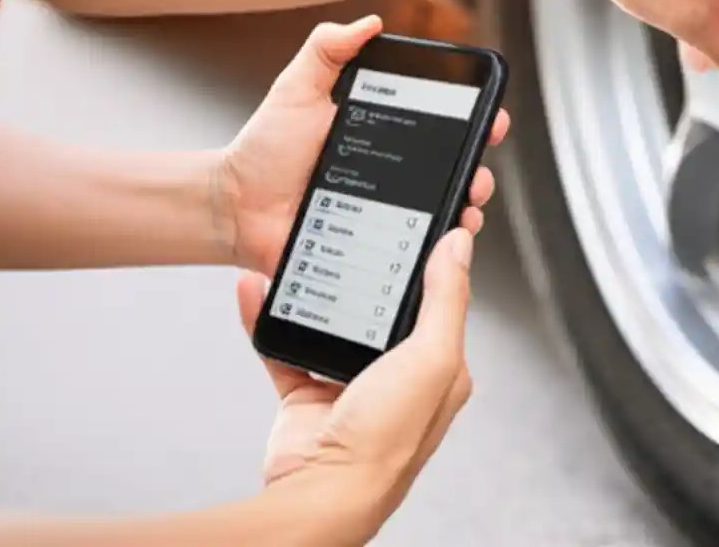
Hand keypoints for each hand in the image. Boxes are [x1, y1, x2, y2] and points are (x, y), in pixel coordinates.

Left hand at [217, 16, 509, 273]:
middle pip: (456, 168)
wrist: (236, 206)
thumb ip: (328, 50)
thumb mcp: (297, 89)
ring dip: (467, 205)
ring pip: (446, 208)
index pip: (444, 124)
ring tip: (466, 201)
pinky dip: (437, 243)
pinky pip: (417, 246)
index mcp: (385, 131)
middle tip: (478, 170)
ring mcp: (390, 209)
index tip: (492, 120)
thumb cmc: (264, 149)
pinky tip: (441, 235)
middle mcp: (394, 172)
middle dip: (480, 168)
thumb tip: (370, 22)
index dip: (476, 121)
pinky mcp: (380, 242)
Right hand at [237, 229, 476, 540]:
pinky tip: (258, 293)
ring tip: (295, 256)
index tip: (410, 225)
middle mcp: (398, 378)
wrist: (321, 493)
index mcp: (440, 369)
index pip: (439, 303)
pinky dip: (269, 320)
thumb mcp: (431, 356)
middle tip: (347, 231)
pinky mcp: (307, 395)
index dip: (428, 264)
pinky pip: (285, 346)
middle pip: (381, 309)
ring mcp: (351, 386)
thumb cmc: (386, 439)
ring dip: (312, 291)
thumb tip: (460, 245)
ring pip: (330, 323)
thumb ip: (446, 298)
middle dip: (362, 273)